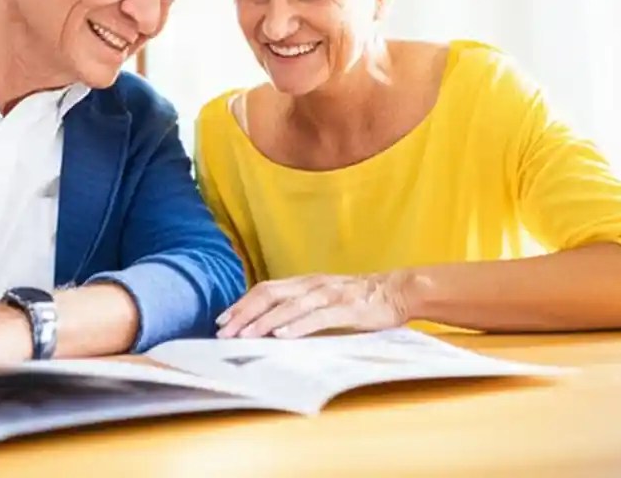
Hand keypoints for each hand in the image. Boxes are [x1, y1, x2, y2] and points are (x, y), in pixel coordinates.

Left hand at [215, 273, 409, 338]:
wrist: (398, 290)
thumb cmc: (361, 299)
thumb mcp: (326, 299)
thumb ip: (303, 308)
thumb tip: (274, 326)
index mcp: (305, 283)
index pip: (265, 290)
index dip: (242, 303)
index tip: (222, 319)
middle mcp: (312, 285)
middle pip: (269, 295)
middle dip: (244, 314)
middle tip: (224, 332)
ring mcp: (328, 295)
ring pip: (289, 306)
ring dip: (264, 321)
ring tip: (245, 336)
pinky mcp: (345, 308)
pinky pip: (316, 317)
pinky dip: (296, 326)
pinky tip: (281, 336)